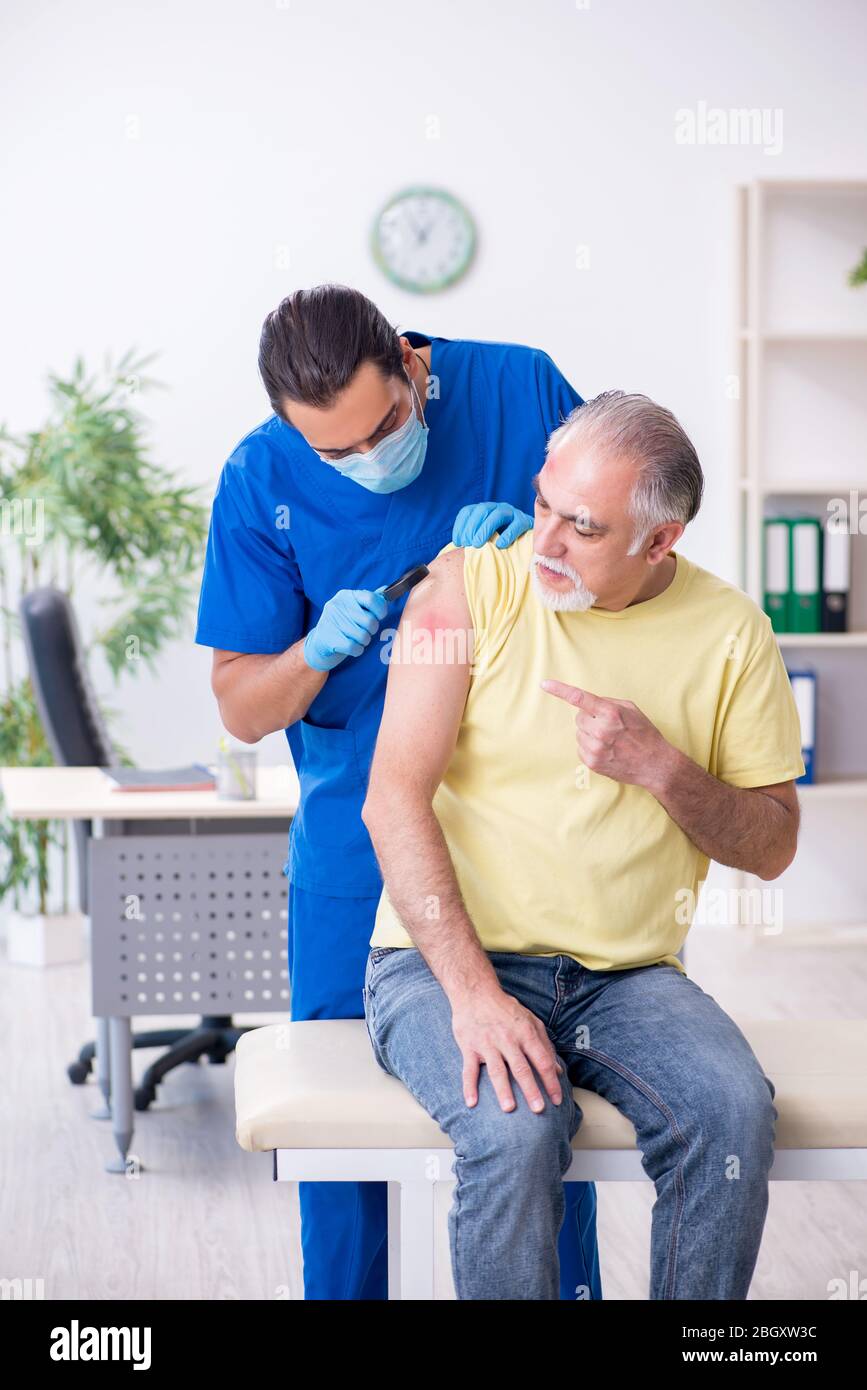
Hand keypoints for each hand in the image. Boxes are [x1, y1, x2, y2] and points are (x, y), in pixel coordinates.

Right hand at [303, 587, 389, 671]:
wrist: (321, 642)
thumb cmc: (343, 623)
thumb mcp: (354, 608)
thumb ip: (370, 600)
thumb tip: (386, 589)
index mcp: (346, 595)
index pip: (371, 599)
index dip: (381, 610)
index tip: (380, 616)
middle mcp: (337, 605)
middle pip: (370, 621)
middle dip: (372, 630)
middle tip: (365, 630)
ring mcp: (332, 621)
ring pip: (364, 636)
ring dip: (364, 641)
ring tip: (356, 638)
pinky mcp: (329, 638)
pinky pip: (354, 647)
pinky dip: (358, 650)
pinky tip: (352, 647)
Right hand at [450, 986, 563, 1112]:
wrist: (475, 992)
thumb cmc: (506, 1009)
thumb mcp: (531, 1021)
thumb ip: (545, 1045)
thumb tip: (558, 1071)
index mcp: (525, 1033)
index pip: (542, 1061)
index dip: (551, 1081)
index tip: (556, 1100)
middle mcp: (507, 1039)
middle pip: (521, 1068)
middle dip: (531, 1090)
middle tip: (539, 1110)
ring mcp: (487, 1044)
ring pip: (496, 1070)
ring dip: (503, 1090)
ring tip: (509, 1109)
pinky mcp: (469, 1047)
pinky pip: (469, 1070)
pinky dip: (469, 1087)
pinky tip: (471, 1102)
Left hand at [452, 501, 533, 549]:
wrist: (530, 540)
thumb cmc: (500, 543)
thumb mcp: (484, 539)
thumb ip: (472, 540)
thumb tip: (454, 549)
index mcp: (484, 510)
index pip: (468, 511)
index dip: (460, 525)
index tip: (457, 542)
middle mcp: (497, 507)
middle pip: (481, 510)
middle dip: (472, 527)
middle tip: (467, 544)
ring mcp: (511, 512)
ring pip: (497, 514)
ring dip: (485, 529)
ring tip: (478, 544)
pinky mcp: (525, 521)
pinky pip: (516, 525)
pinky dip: (507, 535)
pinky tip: (500, 546)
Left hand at [541, 679, 677, 791]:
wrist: (655, 764)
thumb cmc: (645, 734)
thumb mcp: (631, 710)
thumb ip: (608, 703)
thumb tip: (587, 702)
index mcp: (611, 713)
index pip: (580, 698)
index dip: (560, 690)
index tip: (545, 684)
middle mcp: (601, 730)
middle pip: (579, 717)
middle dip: (590, 718)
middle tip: (608, 726)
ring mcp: (595, 748)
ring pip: (579, 733)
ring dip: (590, 734)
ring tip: (610, 741)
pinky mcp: (592, 763)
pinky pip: (580, 748)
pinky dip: (589, 747)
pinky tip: (606, 750)